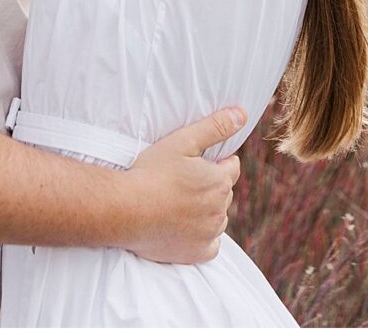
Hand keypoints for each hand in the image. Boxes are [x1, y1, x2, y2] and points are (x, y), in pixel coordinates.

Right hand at [122, 107, 244, 263]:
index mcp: (219, 181)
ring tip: (177, 202)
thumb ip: (214, 127)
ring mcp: (210, 233)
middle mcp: (221, 210)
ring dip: (206, 210)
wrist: (127, 210)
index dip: (215, 161)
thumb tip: (241, 114)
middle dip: (210, 185)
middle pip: (223, 193)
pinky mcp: (199, 253)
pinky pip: (210, 244)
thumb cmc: (152, 172)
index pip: (231, 167)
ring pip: (217, 218)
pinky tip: (182, 225)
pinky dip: (201, 235)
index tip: (195, 162)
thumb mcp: (181, 142)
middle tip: (181, 180)